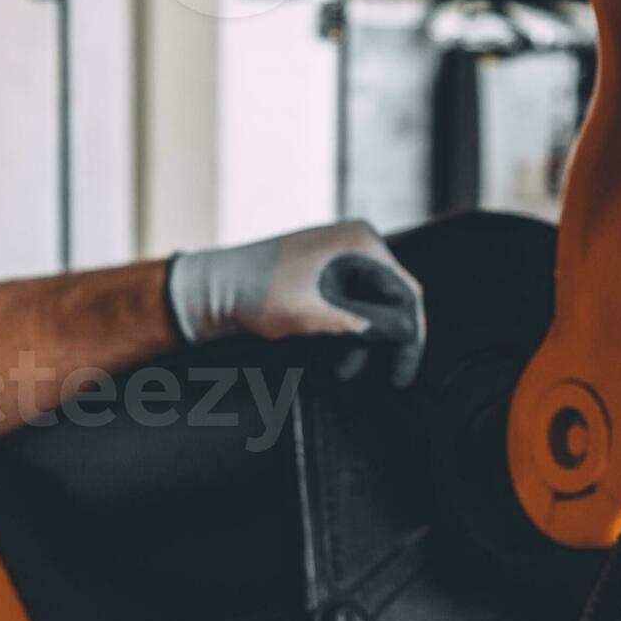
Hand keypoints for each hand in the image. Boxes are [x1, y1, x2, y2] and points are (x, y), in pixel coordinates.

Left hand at [167, 221, 426, 384]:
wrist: (211, 289)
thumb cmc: (257, 293)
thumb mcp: (317, 315)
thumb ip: (365, 325)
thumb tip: (406, 335)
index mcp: (361, 243)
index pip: (407, 293)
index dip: (409, 338)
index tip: (401, 375)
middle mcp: (355, 243)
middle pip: (391, 299)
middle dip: (383, 341)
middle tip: (377, 377)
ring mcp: (339, 256)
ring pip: (370, 305)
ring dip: (362, 340)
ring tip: (344, 369)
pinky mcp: (323, 271)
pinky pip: (350, 302)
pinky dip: (346, 329)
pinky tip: (333, 353)